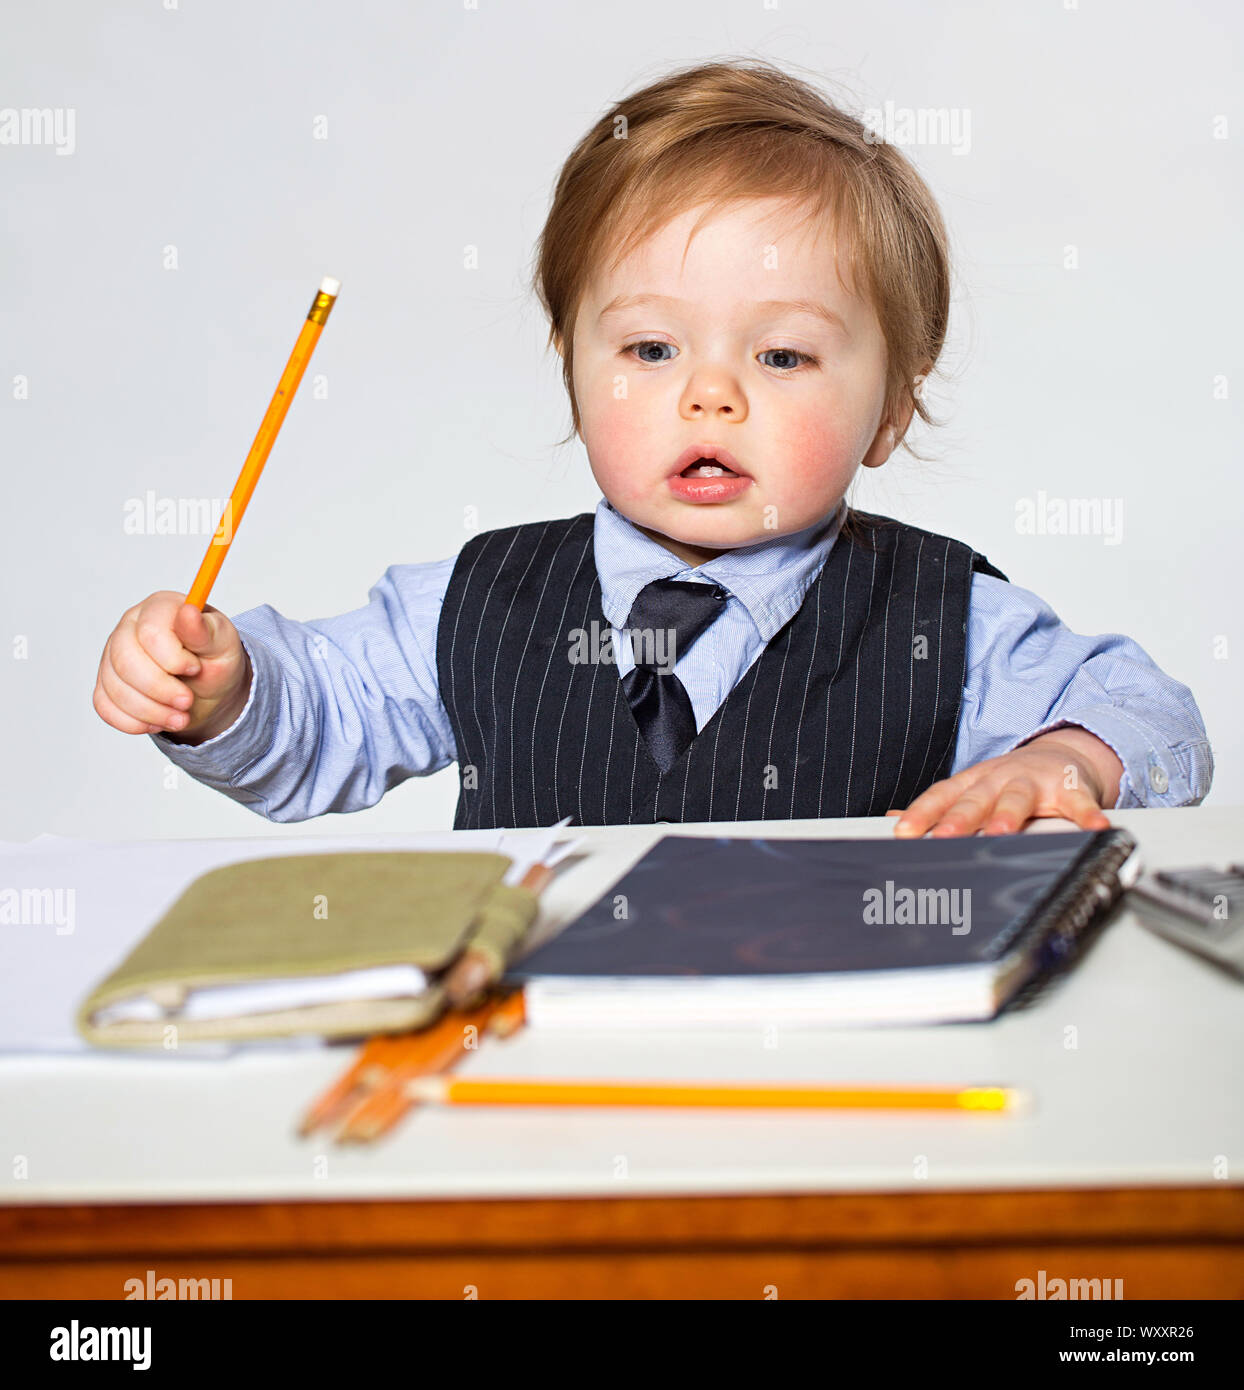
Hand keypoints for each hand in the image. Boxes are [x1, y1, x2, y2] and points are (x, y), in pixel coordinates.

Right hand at [93, 591, 250, 743]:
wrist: (210, 691)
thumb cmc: (215, 660)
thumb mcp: (223, 645)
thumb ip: (206, 631)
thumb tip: (189, 612)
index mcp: (159, 608)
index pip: (150, 633)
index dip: (173, 659)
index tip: (195, 669)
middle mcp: (130, 627)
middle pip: (126, 661)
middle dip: (160, 689)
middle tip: (187, 702)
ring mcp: (113, 655)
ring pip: (115, 687)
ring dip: (151, 711)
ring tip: (180, 717)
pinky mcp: (106, 683)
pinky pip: (105, 706)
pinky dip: (133, 722)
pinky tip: (158, 721)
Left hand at [887, 729, 1121, 837]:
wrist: (1061, 754)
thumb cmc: (1009, 780)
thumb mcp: (972, 789)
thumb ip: (939, 807)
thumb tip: (893, 817)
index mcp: (974, 783)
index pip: (942, 797)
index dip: (922, 813)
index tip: (903, 832)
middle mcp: (1000, 779)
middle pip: (976, 799)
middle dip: (958, 819)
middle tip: (943, 837)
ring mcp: (1035, 782)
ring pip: (1019, 798)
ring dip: (1009, 815)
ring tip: (1000, 832)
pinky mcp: (1071, 788)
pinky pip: (1080, 803)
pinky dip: (1087, 815)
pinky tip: (1094, 828)